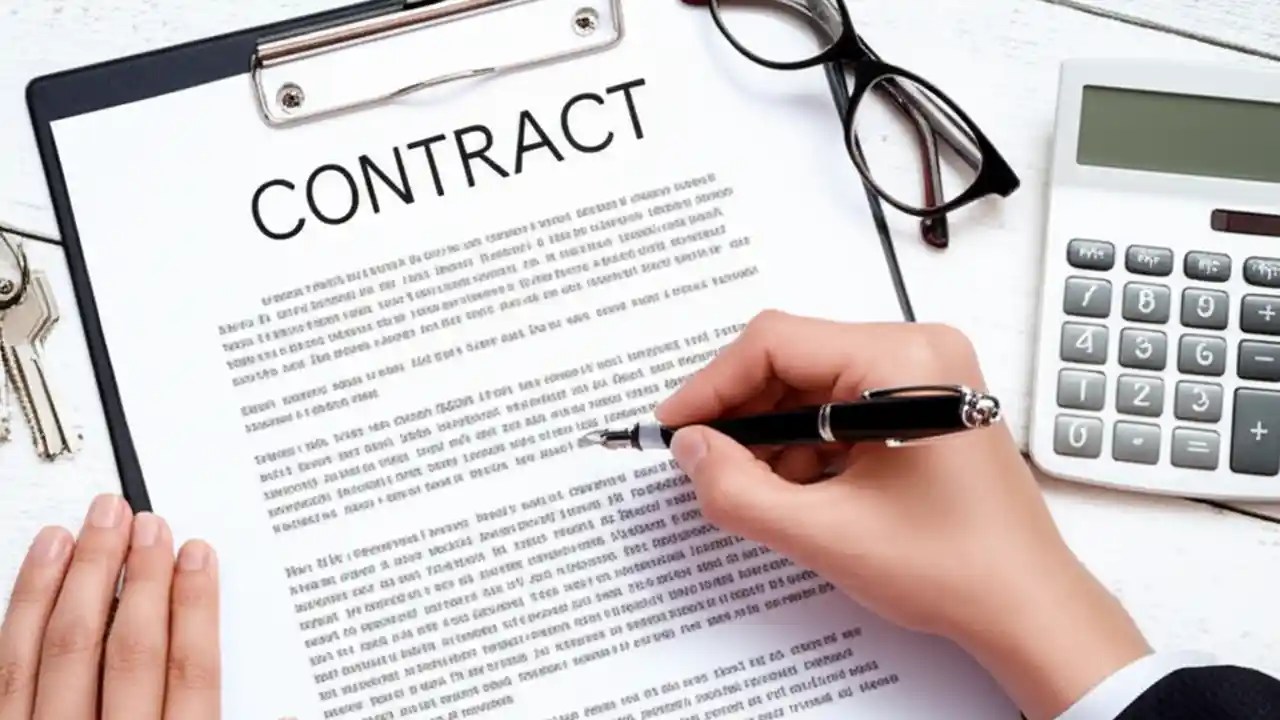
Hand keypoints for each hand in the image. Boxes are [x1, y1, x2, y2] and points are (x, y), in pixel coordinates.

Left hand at [0, 494, 219, 719]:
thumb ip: (199, 704)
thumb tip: (232, 654)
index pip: (191, 672)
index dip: (198, 606)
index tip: (197, 557)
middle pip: (131, 650)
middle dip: (144, 577)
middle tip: (147, 525)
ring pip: (67, 647)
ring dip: (87, 574)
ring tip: (101, 524)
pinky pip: (10, 663)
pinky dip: (28, 603)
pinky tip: (45, 560)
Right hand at [656, 311, 1149, 719]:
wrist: (1026, 606)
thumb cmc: (955, 566)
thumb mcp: (826, 533)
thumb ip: (741, 490)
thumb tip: (691, 449)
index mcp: (902, 362)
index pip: (776, 343)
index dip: (713, 386)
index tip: (676, 427)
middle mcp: (919, 350)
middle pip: (794, 359)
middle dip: (744, 414)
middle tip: (703, 460)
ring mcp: (927, 375)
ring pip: (814, 385)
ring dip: (774, 433)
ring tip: (758, 487)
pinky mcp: (925, 402)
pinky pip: (842, 405)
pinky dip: (808, 442)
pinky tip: (797, 488)